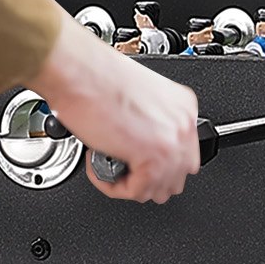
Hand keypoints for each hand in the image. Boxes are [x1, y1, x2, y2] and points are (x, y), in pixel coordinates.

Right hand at [28, 20, 199, 204]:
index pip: (183, 153)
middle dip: (147, 177)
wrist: (80, 72)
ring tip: (108, 161)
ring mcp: (173, 141)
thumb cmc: (97, 78)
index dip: (155, 162)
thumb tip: (144, 147)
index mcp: (183, 106)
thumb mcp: (139, 100)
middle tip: (122, 164)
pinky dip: (113, 186)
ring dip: (130, 183)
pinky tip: (98, 162)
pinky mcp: (154, 157)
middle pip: (177, 175)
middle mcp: (183, 123)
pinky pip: (137, 191)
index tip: (135, 158)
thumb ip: (152, 123)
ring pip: (160, 189)